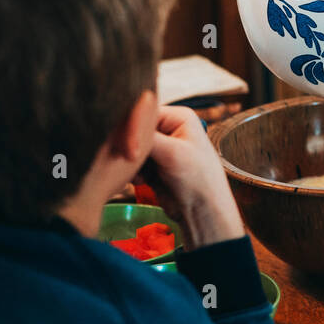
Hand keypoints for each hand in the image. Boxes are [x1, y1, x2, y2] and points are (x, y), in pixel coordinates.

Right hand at [139, 106, 245, 249]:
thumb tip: (120, 127)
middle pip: (135, 130)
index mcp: (179, 117)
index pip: (144, 112)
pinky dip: (132, 172)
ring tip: (141, 174)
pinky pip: (132, 163)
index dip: (131, 127)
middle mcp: (170, 129)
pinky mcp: (154, 164)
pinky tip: (141, 181)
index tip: (125, 143)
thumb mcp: (172, 152)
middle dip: (130, 147)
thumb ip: (145, 137)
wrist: (202, 211)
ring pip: (131, 148)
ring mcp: (161, 147)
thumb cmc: (199, 179)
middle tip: (131, 160)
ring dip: (130, 162)